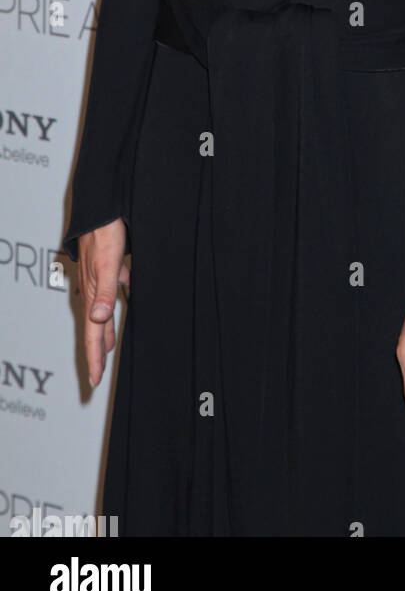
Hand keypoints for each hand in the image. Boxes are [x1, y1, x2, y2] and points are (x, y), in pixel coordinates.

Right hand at [75, 219, 128, 387]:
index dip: (94, 357)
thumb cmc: (105, 235)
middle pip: (95, 328)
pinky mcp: (110, 267)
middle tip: (96, 374)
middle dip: (97, 352)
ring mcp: (101, 279)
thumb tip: (98, 319)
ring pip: (103, 312)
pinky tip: (125, 298)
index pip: (93, 333)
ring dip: (106, 330)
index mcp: (94, 295)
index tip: (95, 380)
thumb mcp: (108, 265)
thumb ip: (105, 292)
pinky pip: (113, 291)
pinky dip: (116, 301)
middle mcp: (95, 290)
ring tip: (109, 348)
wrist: (102, 210)